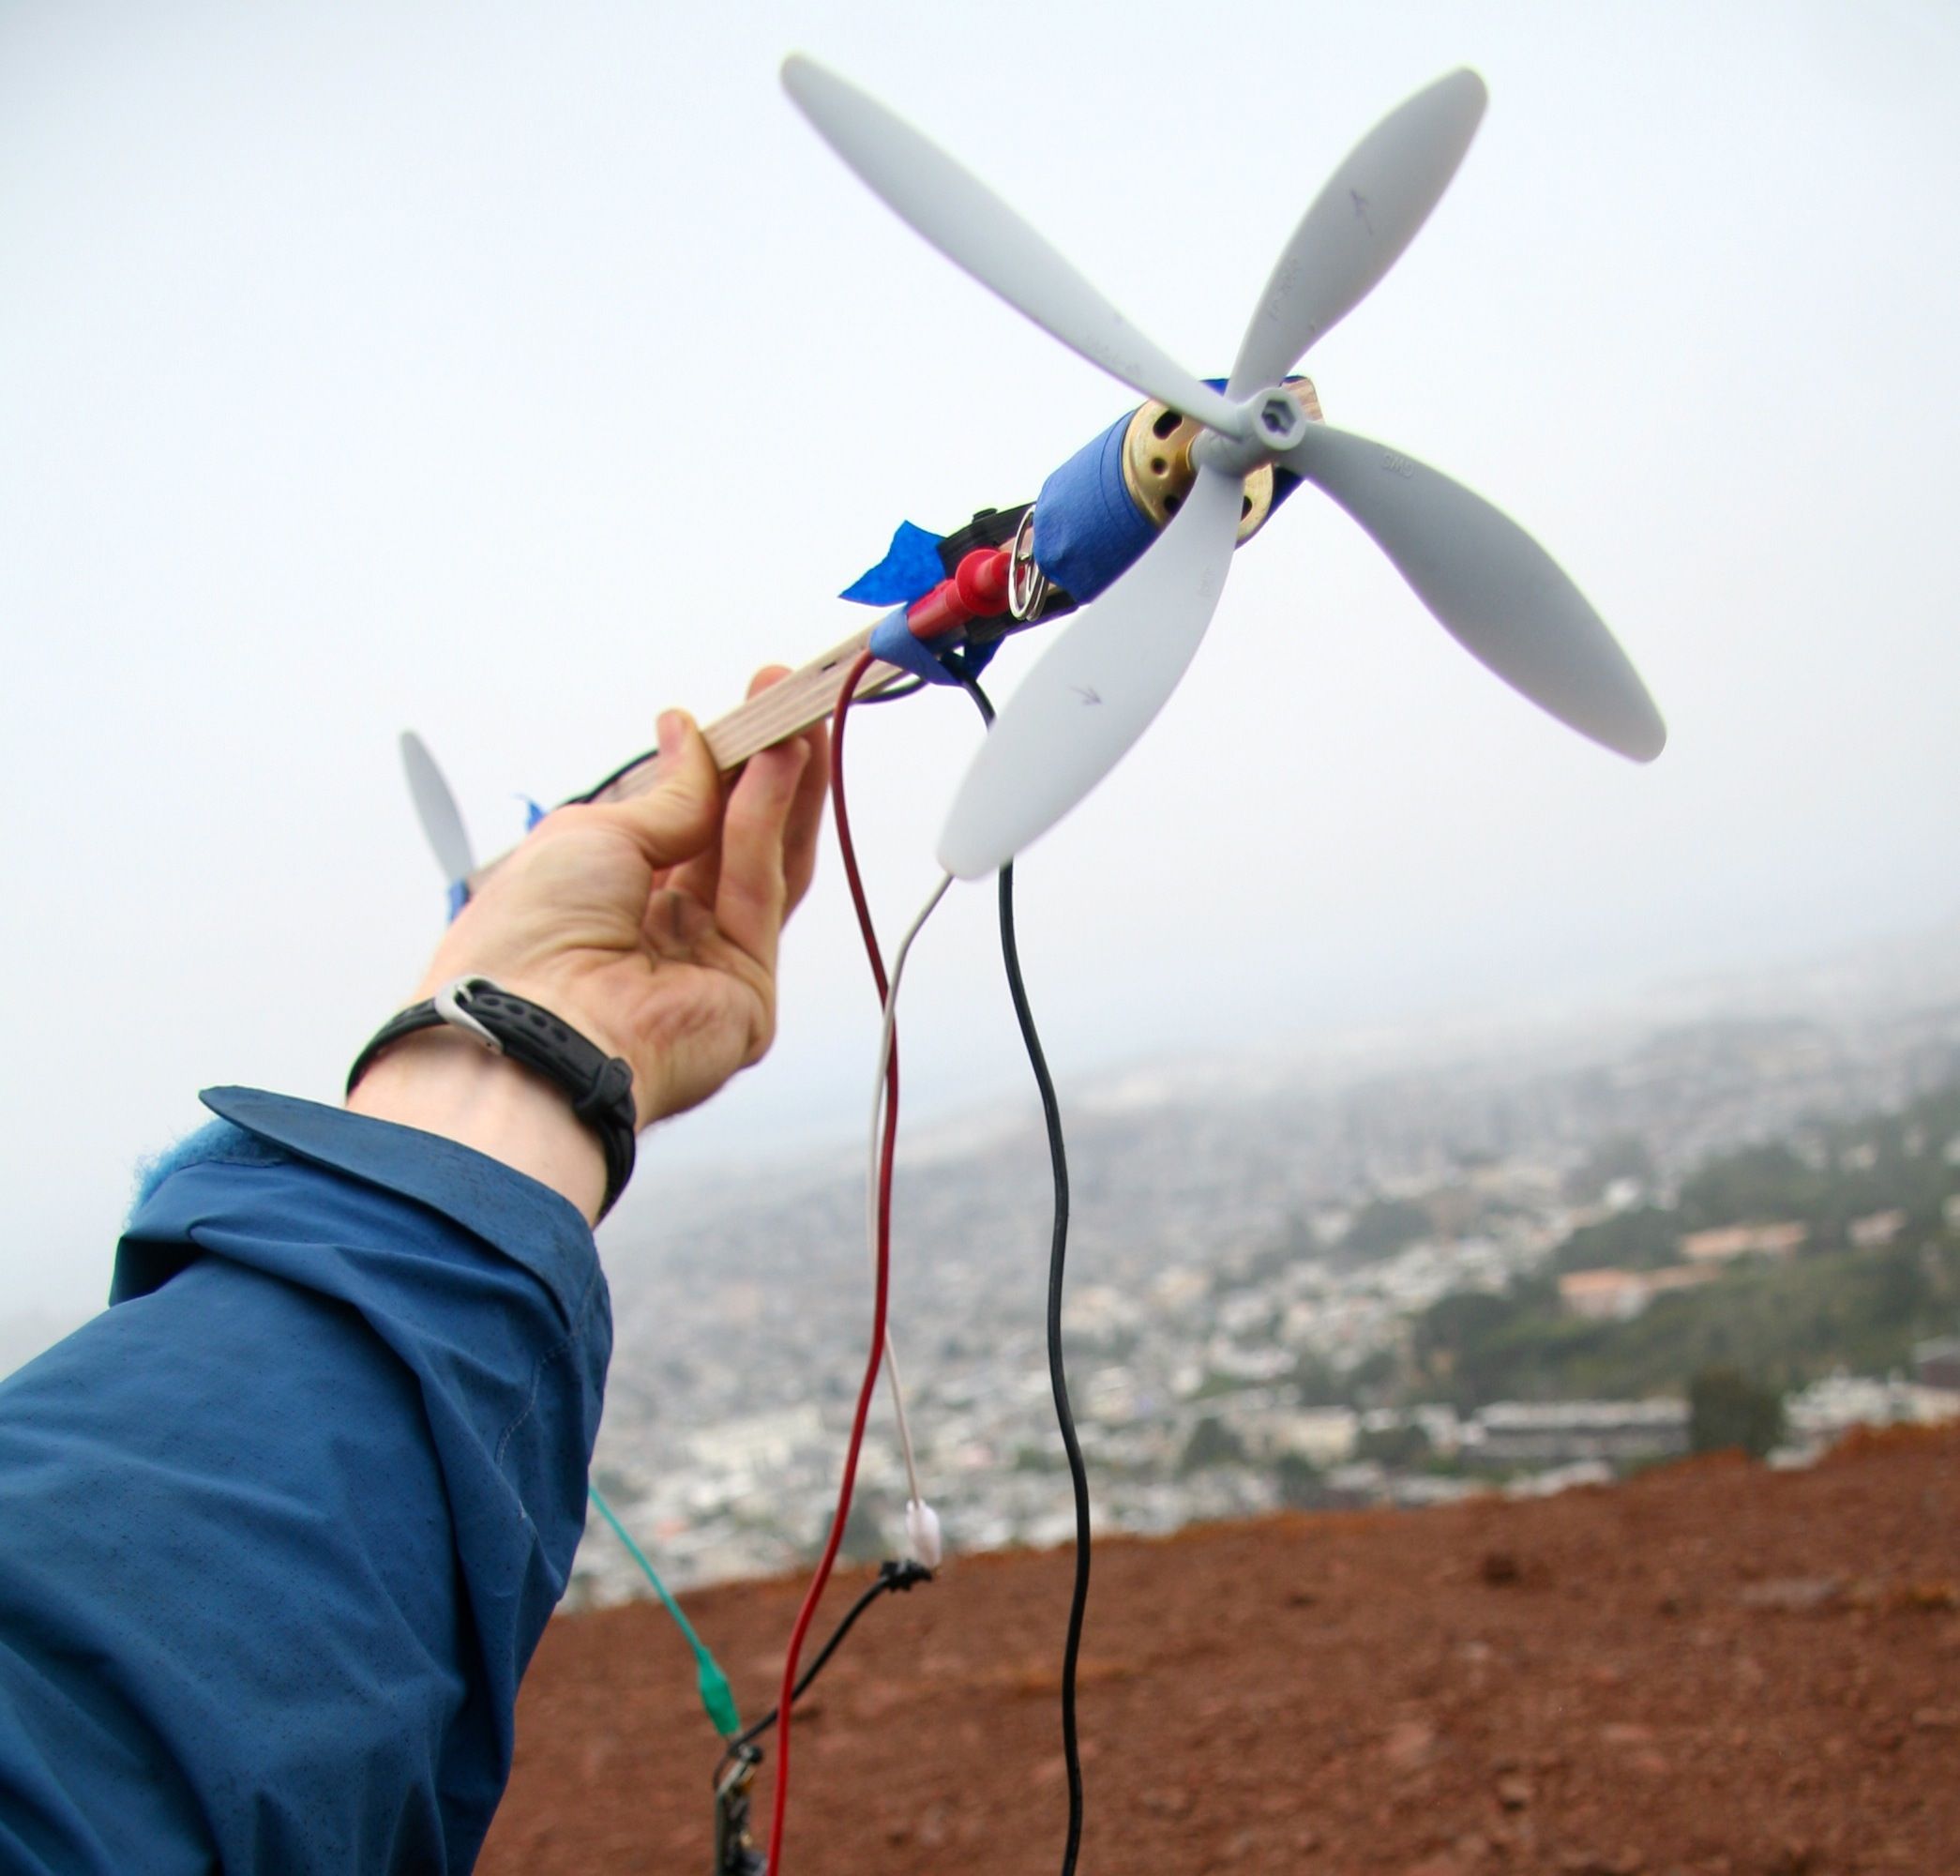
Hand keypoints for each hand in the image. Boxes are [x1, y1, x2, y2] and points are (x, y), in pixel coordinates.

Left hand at [349, 669, 828, 1217]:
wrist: (534, 1029)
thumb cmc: (527, 939)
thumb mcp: (591, 834)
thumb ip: (668, 795)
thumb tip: (692, 738)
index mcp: (612, 899)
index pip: (687, 821)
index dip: (721, 762)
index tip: (746, 703)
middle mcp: (665, 932)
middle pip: (734, 838)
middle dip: (764, 763)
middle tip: (789, 697)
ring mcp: (711, 965)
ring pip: (764, 862)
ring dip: (783, 785)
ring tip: (798, 719)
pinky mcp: (748, 993)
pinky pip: (762, 892)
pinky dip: (770, 822)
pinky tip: (777, 765)